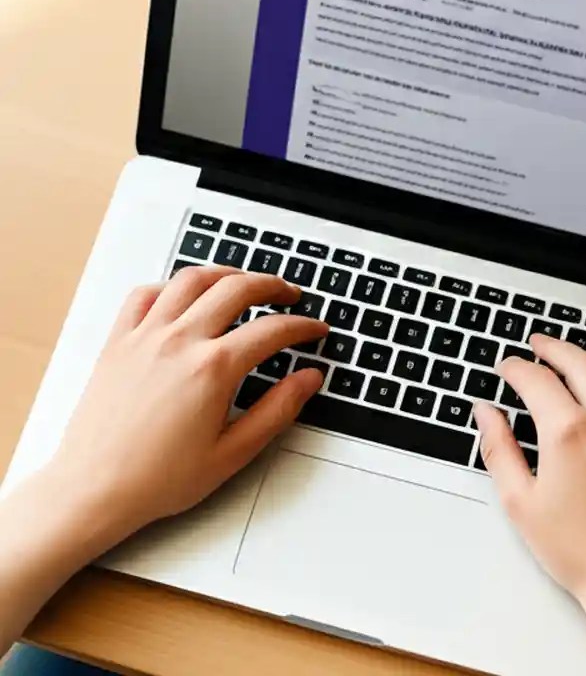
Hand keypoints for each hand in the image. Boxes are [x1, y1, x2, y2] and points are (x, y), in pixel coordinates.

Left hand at [48, 266, 328, 538]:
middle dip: (272, 285)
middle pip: (236, 289)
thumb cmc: (156, 479)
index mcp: (212, 370)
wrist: (93, 489)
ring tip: (243, 280)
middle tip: (289, 294)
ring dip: (225, 273)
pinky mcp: (118, 342)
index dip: (303, 326)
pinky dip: (170, 286)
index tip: (314, 329)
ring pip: (191, 280)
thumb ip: (278, 410)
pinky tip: (183, 295)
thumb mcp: (234, 452)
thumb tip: (308, 380)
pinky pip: (144, 294)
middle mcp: (178, 343)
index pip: (273, 330)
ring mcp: (144, 337)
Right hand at [475, 335, 585, 674]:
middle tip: (540, 346)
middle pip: (580, 363)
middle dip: (554, 349)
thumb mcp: (522, 506)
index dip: (516, 368)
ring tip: (584, 358)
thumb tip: (487, 415)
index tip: (509, 366)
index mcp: (569, 432)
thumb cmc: (585, 556)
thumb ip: (499, 451)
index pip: (536, 379)